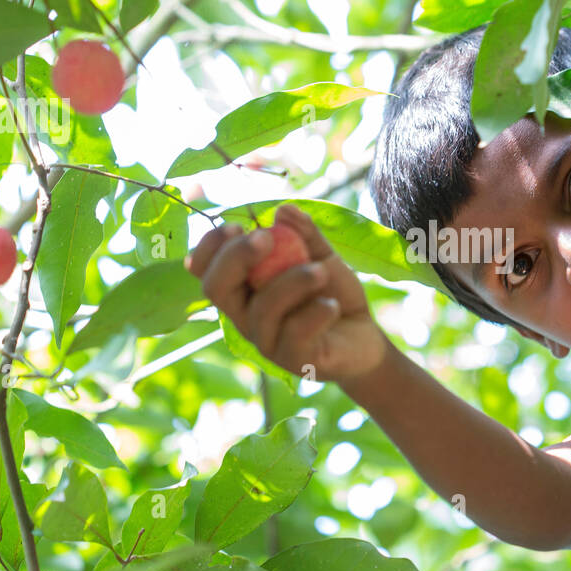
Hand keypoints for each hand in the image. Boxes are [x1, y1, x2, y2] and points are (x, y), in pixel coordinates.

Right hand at [186, 205, 388, 384]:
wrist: (364, 337)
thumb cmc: (331, 294)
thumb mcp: (321, 257)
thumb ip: (304, 234)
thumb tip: (283, 210)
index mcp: (244, 289)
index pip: (205, 270)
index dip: (210, 247)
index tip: (236, 226)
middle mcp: (245, 316)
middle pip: (216, 289)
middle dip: (236, 257)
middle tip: (266, 237)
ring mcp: (267, 341)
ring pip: (263, 309)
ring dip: (292, 282)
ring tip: (321, 272)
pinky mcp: (295, 360)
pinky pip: (295, 334)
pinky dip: (315, 314)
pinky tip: (332, 305)